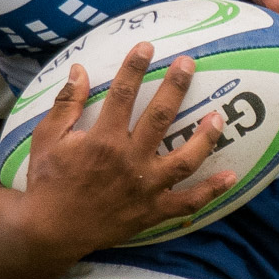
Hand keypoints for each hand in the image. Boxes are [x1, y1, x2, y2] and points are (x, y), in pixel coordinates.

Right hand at [20, 43, 237, 253]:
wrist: (51, 231)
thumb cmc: (48, 182)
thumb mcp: (47, 138)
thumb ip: (66, 103)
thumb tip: (78, 69)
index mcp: (103, 139)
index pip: (123, 94)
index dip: (135, 67)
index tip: (147, 47)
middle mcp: (129, 160)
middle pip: (160, 117)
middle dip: (176, 86)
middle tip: (188, 63)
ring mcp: (145, 187)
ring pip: (184, 159)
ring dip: (204, 137)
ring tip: (218, 116)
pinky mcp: (152, 211)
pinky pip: (187, 202)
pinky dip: (211, 191)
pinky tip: (231, 177)